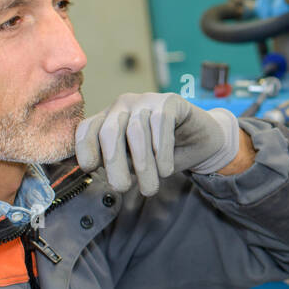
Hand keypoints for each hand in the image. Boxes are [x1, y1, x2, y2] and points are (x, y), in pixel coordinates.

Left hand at [75, 92, 240, 196]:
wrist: (202, 142)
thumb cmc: (165, 155)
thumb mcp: (136, 163)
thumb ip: (118, 163)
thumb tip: (98, 172)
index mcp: (109, 119)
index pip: (87, 129)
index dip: (85, 149)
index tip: (91, 169)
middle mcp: (123, 105)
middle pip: (110, 132)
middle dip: (114, 163)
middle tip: (121, 188)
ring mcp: (146, 100)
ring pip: (136, 131)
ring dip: (143, 164)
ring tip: (150, 188)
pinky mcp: (169, 100)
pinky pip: (161, 123)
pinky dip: (162, 151)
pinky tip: (166, 170)